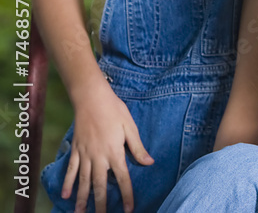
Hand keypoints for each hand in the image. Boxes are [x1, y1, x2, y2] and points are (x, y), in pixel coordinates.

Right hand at [64, 83, 153, 212]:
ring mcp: (85, 154)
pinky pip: (71, 170)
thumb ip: (138, 147)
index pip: (123, 178)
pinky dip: (67, 183)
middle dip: (102, 203)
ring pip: (84, 181)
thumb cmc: (114, 110)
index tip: (128, 209)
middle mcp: (99, 157)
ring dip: (83, 198)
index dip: (126, 195)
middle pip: (101, 185)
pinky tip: (64, 194)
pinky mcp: (76, 150)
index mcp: (115, 152)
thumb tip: (149, 162)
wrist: (91, 98)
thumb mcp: (130, 127)